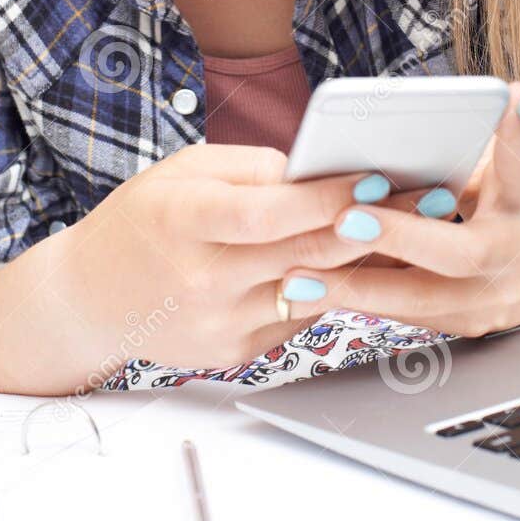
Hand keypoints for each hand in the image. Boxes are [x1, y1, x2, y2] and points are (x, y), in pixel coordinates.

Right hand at [49, 141, 445, 383]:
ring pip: (313, 290)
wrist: (89, 301)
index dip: (328, 196)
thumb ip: (253, 169)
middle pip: (305, 253)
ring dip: (369, 261)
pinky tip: (370, 264)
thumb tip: (322, 168)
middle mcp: (203, 280)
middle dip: (374, 224)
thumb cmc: (142, 221)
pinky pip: (299, 317)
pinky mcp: (235, 352)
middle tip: (429, 201)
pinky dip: (334, 289)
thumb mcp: (183, 172)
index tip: (380, 176)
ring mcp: (220, 324)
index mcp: (184, 222)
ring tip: (417, 230)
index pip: (269, 213)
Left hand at [271, 82, 519, 339]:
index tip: (511, 96)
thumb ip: (472, 148)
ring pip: (423, 298)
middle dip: (399, 237)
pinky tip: (310, 293)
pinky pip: (409, 313)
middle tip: (347, 220)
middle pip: (460, 252)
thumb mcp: (509, 165)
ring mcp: (494, 300)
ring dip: (357, 287)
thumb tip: (426, 114)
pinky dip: (360, 300)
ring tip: (298, 278)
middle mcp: (515, 254)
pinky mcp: (469, 326)